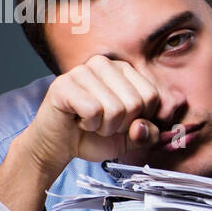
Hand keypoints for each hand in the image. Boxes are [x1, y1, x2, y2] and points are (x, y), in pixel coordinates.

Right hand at [24, 55, 161, 175]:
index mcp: (124, 70)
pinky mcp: (63, 84)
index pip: (151, 95)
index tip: (122, 121)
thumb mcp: (131, 138)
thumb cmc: (95, 136)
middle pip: (134, 103)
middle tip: (103, 123)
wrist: (60, 146)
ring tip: (91, 122)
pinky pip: (93, 111)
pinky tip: (78, 120)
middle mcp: (104, 64)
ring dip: (104, 127)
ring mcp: (82, 71)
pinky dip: (89, 125)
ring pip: (115, 108)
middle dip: (121, 125)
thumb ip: (147, 134)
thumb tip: (143, 127)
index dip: (140, 119)